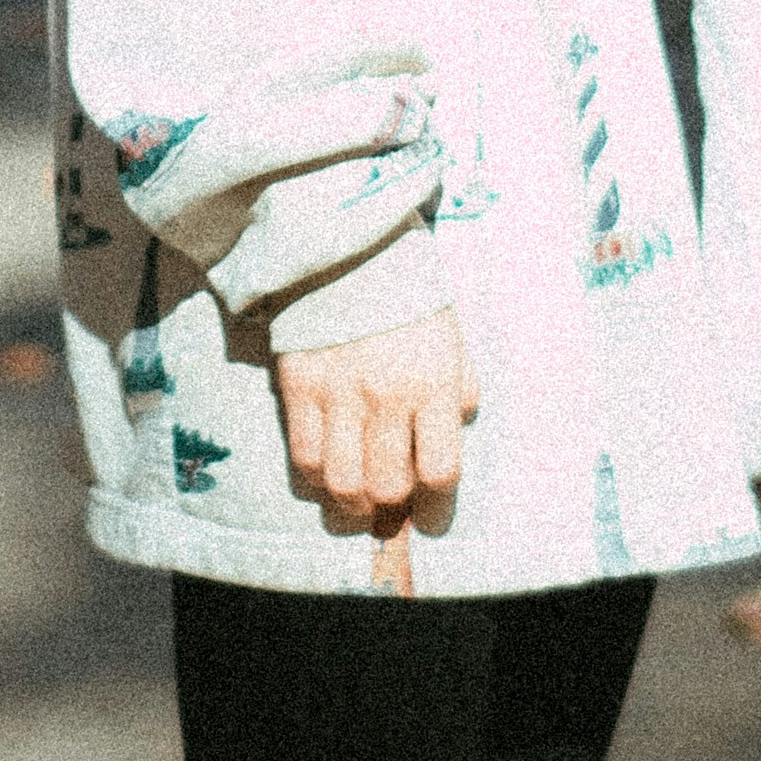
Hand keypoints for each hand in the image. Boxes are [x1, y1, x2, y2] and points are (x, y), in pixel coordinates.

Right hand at [276, 304, 478, 535]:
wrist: (349, 246)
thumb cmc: (409, 293)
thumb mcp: (454, 336)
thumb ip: (461, 389)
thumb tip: (456, 432)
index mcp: (434, 384)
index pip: (440, 470)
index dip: (438, 506)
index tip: (432, 514)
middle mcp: (388, 396)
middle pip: (388, 487)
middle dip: (392, 509)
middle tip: (390, 506)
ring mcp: (339, 394)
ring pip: (341, 483)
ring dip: (351, 506)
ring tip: (357, 503)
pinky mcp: (299, 387)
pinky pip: (304, 456)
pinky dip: (315, 479)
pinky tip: (325, 475)